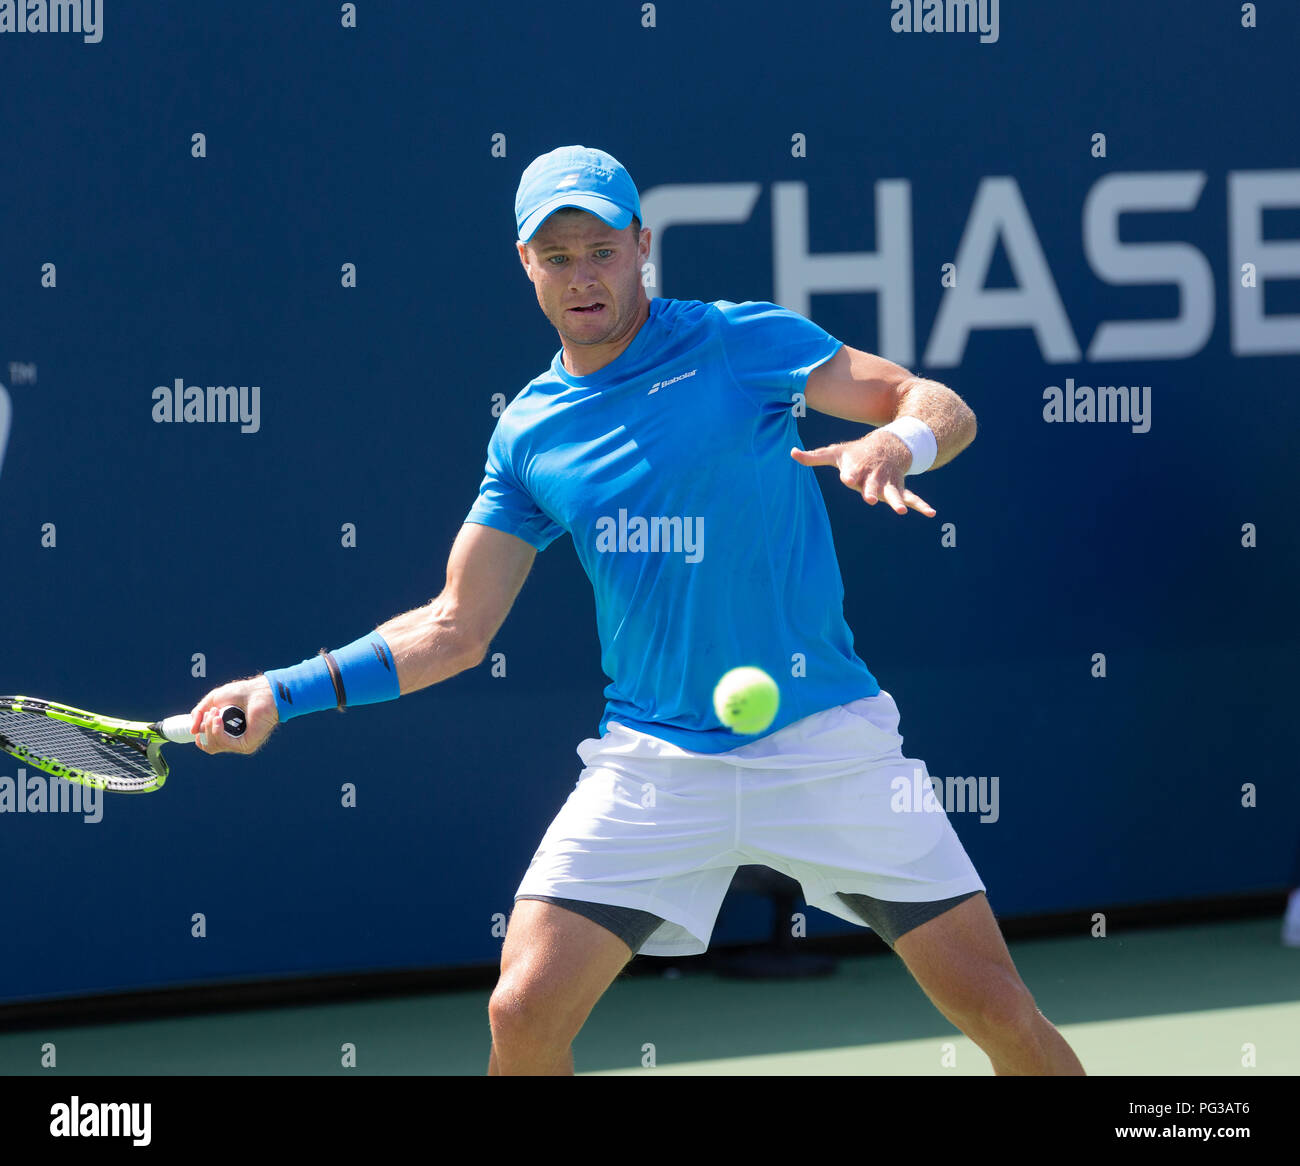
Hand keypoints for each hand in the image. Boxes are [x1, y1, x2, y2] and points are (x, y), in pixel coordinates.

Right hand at [189, 675, 278, 754]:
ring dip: (209, 728)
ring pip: (213, 746)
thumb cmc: (241, 693)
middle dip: (204, 728)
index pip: (207, 744)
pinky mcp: (247, 745)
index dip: (199, 735)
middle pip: (208, 746)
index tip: (200, 721)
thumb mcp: (213, 700)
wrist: (259, 691)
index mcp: (226, 732)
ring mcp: (240, 744)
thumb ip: (199, 714)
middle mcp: (233, 740)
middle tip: (212, 712)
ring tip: (216, 713)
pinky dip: (217, 731)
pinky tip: (219, 719)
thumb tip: (192, 731)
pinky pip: (225, 744)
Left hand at [790, 431, 935, 515]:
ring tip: (902, 512)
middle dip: (871, 491)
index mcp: (857, 468)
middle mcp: (874, 476)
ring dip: (897, 502)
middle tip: (869, 499)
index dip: (850, 475)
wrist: (887, 445)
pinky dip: (922, 505)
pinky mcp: (899, 488)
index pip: (852, 472)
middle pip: (872, 486)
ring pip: (893, 493)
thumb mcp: (835, 452)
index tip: (848, 478)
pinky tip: (932, 514)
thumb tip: (792, 453)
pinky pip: (913, 497)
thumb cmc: (856, 453)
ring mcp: (888, 483)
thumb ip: (814, 457)